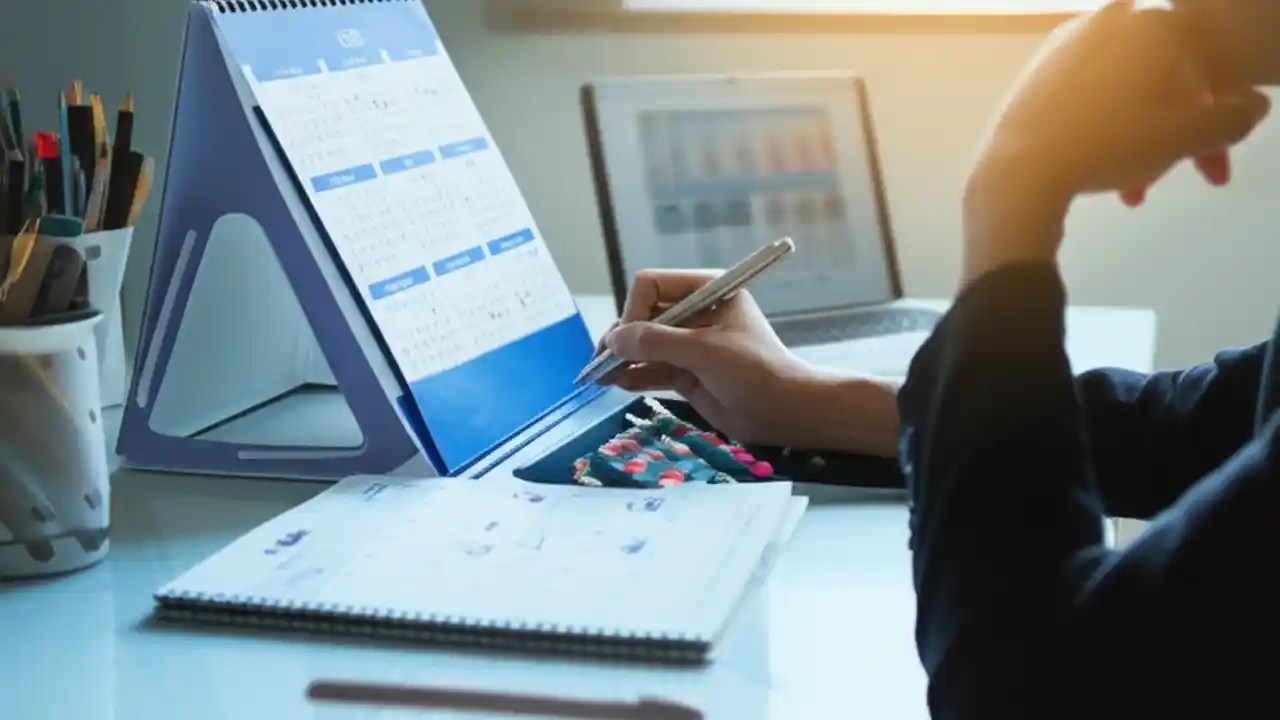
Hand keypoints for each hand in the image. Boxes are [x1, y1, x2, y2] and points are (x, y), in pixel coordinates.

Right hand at [597, 269, 900, 455]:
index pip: (651, 286)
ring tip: (600, 376)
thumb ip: (657, 342)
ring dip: (621, 358)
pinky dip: (631, 375)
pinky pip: (649, 368)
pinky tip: (615, 383)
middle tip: (602, 360)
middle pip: (642, 315)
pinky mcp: (686, 372)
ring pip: (642, 344)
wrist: (786, 412)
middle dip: (622, 336)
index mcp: (707, 290)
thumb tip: (613, 340)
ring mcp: (689, 344)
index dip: (635, 310)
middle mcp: (695, 312)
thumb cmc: (756, 371)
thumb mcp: (705, 351)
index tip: (631, 340)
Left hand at [963, 0, 1270, 281]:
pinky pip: (1086, 97)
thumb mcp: (1180, 139)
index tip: (1211, 174)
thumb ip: (1228, 120)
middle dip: (1171, 138)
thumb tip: (1254, 104)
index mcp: (1150, 24)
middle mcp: (1107, 21)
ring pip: (1122, 94)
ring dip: (1136, 142)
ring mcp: (1066, 44)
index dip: (1213, 126)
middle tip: (1172, 184)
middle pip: (1160, 84)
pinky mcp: (1035, 71)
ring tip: (1131, 191)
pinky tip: (1098, 170)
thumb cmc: (1107, 146)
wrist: (1016, 171)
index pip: (1203, 72)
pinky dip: (1102, 129)